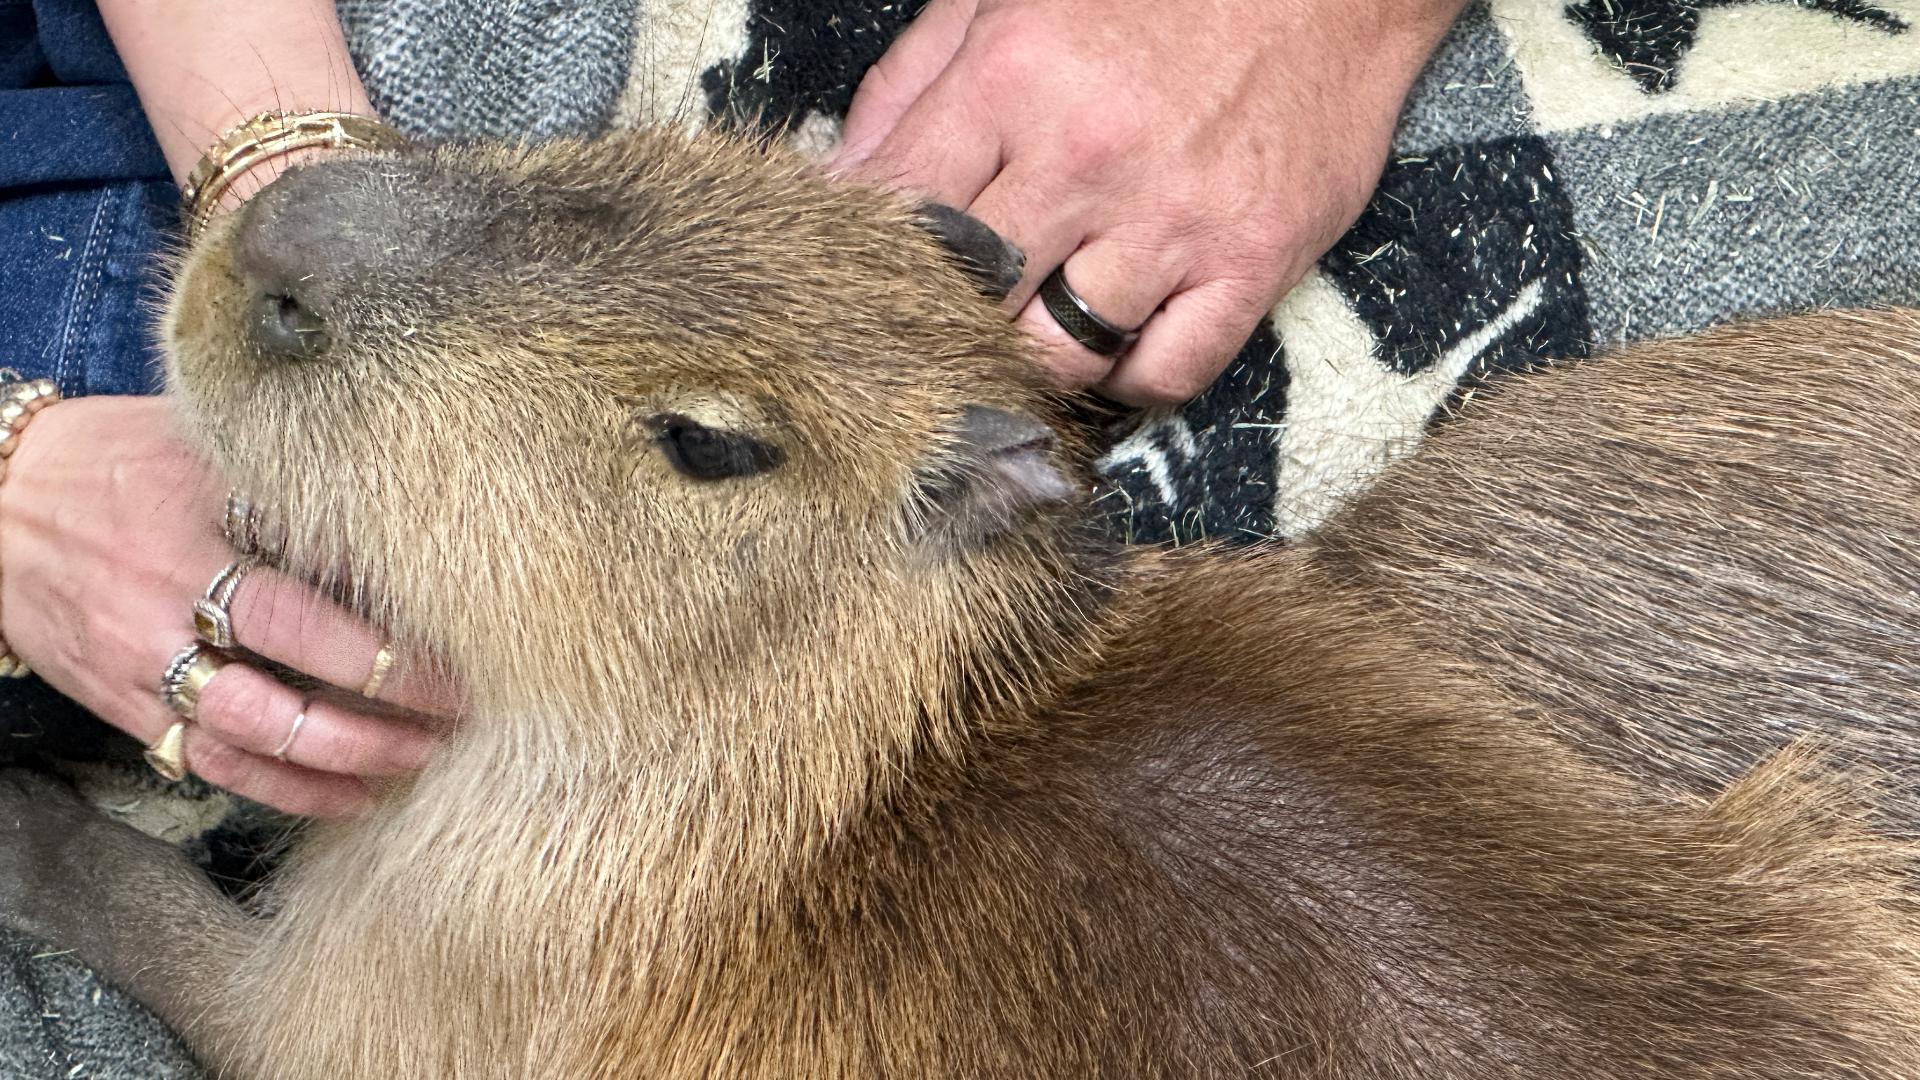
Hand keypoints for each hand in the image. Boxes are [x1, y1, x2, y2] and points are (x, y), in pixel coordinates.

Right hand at [0, 396, 452, 816]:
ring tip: (417, 761)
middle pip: (292, 666)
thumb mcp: (196, 440)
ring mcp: (146, 662)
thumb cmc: (114, 459)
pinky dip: (286, 788)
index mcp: (199, 528)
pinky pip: (213, 766)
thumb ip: (284, 469)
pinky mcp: (128, 707)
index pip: (310, 593)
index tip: (463, 646)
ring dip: (344, 757)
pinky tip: (349, 794)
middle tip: (460, 712)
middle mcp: (171, 601)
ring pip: (255, 735)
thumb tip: (396, 485)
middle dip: (386, 699)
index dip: (389, 633)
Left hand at [833, 0, 1463, 405]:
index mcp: (1016, 78)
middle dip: (940, 324)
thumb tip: (838, 179)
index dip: (864, 259)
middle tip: (936, 331)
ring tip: (1029, 335)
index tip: (858, 285)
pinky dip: (1128, 378)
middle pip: (968, 296)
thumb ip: (913, 84)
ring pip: (1058, 354)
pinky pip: (1164, 374)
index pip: (896, 209)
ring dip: (1030, 361)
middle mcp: (1089, 156)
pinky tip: (1116, 342)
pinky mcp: (1251, 264)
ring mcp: (1173, 220)